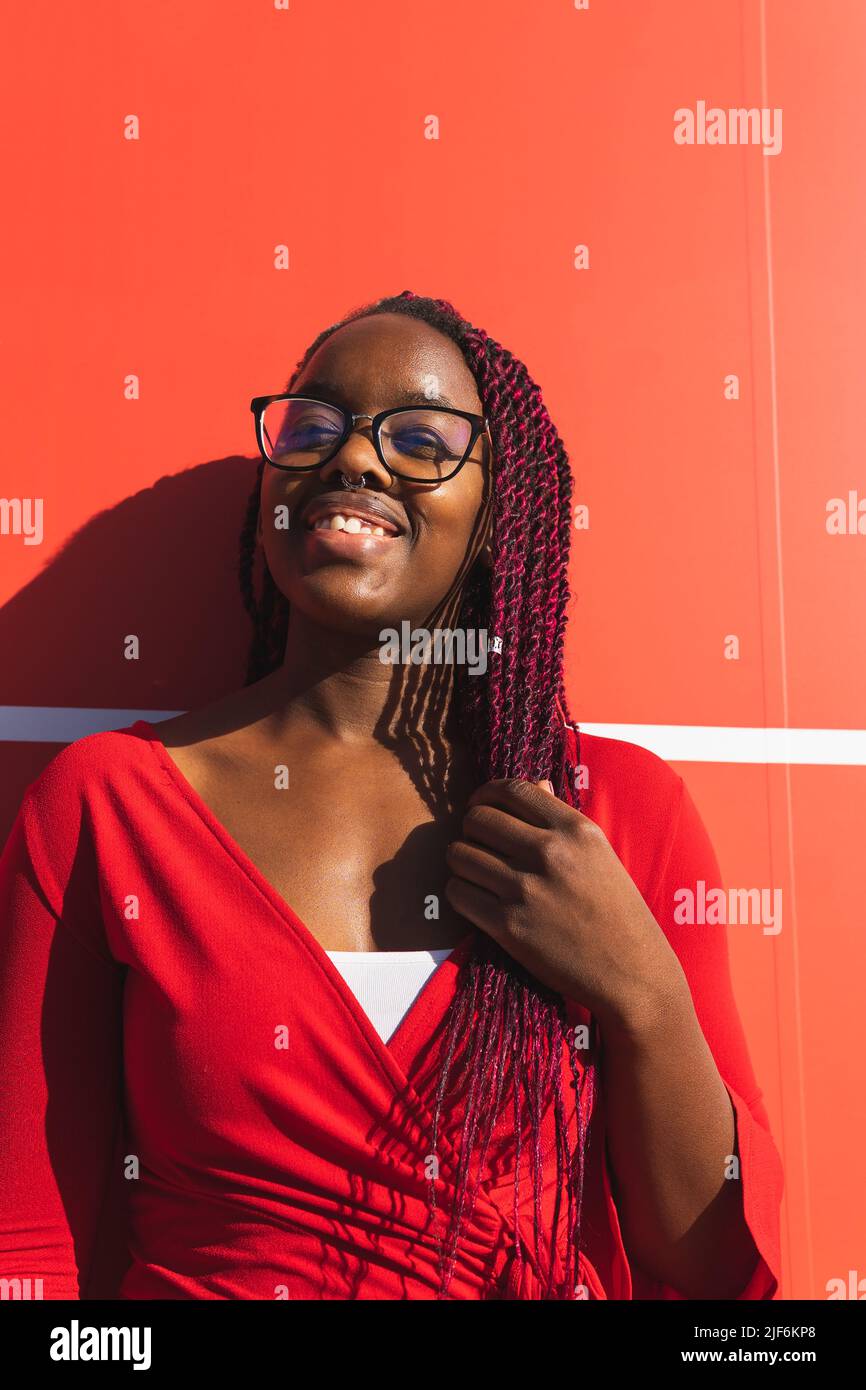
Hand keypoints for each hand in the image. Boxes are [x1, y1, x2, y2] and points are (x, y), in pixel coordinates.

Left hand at [444, 777, 685, 1032]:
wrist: (631, 972)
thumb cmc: (615, 910)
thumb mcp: (599, 853)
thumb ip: (562, 818)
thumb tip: (536, 783)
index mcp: (575, 828)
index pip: (511, 789)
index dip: (485, 794)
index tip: (480, 806)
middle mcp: (549, 852)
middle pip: (477, 819)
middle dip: (470, 829)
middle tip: (478, 844)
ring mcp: (527, 889)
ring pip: (459, 854)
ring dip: (461, 861)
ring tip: (475, 872)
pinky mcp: (509, 925)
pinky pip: (458, 893)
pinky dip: (460, 892)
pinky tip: (475, 897)